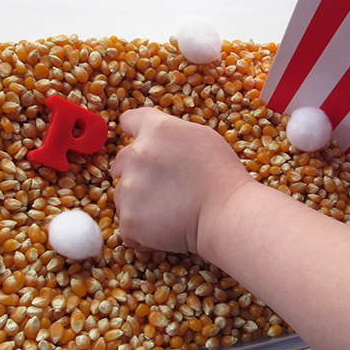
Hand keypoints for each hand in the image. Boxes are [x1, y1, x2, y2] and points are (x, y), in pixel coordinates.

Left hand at [110, 107, 252, 253]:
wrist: (228, 214)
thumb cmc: (222, 176)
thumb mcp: (202, 137)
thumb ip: (171, 133)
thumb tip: (155, 140)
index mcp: (157, 130)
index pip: (130, 120)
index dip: (136, 133)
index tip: (142, 144)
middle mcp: (136, 154)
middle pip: (121, 161)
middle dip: (137, 172)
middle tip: (164, 186)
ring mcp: (129, 188)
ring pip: (122, 194)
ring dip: (138, 202)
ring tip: (168, 209)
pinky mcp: (130, 219)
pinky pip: (127, 225)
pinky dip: (141, 230)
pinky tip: (164, 227)